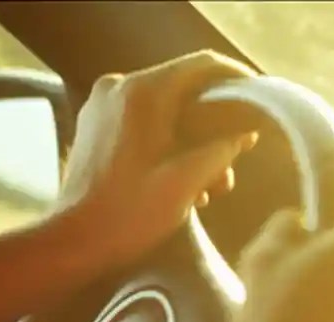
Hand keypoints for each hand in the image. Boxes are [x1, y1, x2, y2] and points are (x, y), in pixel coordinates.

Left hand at [53, 50, 259, 270]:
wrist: (74, 242)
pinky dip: (169, 144)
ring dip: (194, 142)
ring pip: (166, 110)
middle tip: (236, 159)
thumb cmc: (129, 214)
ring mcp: (103, 106)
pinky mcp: (97, 127)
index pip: (201, 66)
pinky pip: (145, 122)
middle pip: (183, 91)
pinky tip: (184, 182)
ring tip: (212, 185)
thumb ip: (221, 150)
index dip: (236, 79)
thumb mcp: (186, 182)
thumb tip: (245, 133)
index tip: (259, 100)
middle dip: (214, 125)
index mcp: (141, 92)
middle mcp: (119, 88)